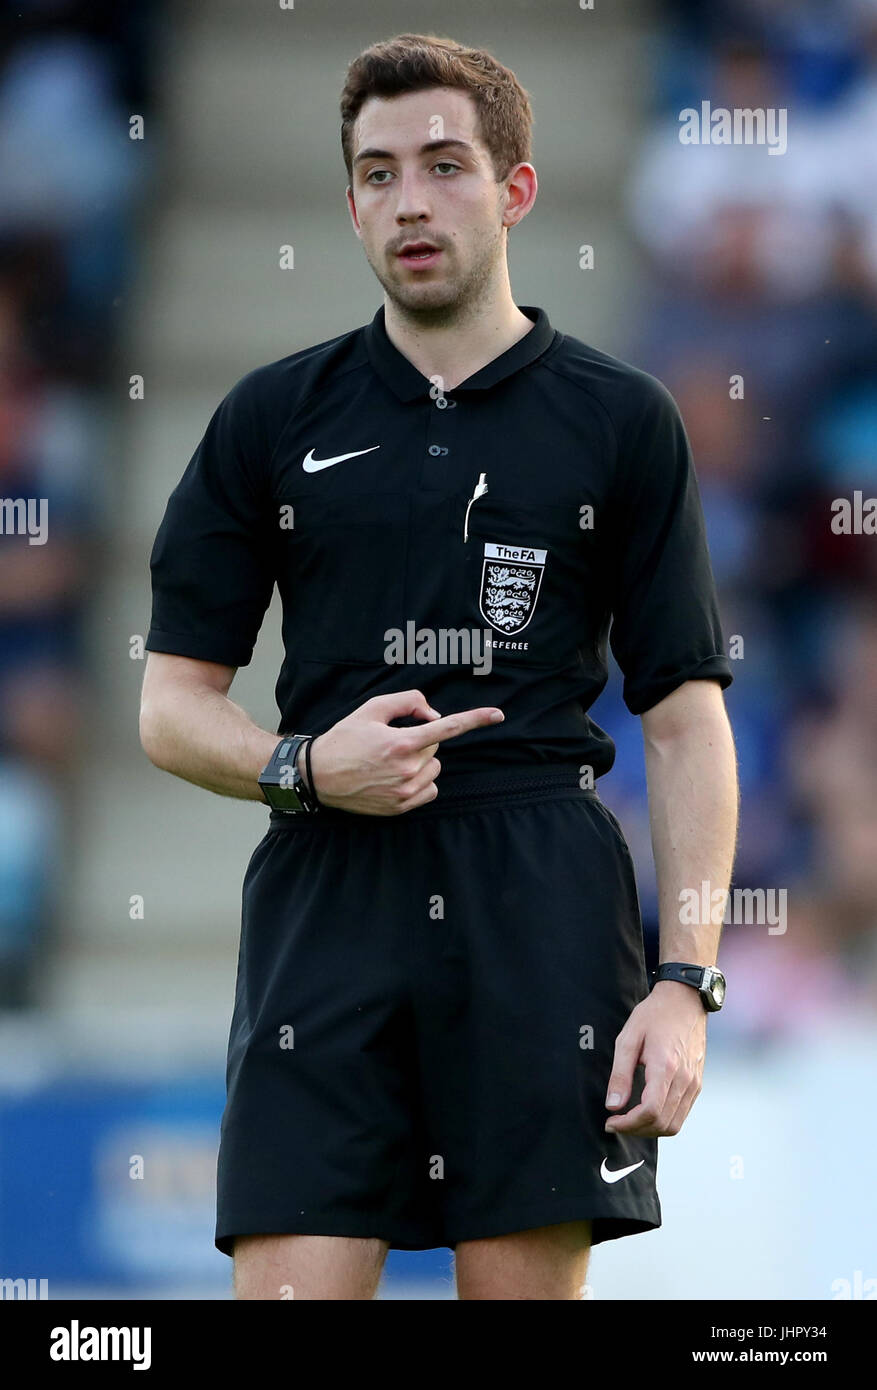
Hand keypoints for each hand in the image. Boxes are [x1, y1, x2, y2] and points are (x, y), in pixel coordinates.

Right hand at [303, 689, 503, 815]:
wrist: (318, 775)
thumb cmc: (345, 739)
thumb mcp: (371, 709)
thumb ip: (407, 702)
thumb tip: (433, 715)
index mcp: (401, 742)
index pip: (446, 728)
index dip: (475, 719)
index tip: (498, 715)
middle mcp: (407, 769)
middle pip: (435, 748)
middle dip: (420, 742)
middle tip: (392, 743)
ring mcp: (405, 791)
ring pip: (434, 769)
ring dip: (421, 762)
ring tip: (390, 762)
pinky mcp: (401, 807)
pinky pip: (430, 790)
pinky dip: (420, 782)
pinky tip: (396, 778)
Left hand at [604, 981, 705, 1137]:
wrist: (685, 1001)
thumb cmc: (654, 1015)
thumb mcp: (629, 1038)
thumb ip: (620, 1074)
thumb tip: (613, 1105)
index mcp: (665, 1068)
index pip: (650, 1112)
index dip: (628, 1124)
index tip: (611, 1122)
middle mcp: (684, 1080)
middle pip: (662, 1124)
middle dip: (636, 1130)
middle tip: (617, 1123)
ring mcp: (694, 1083)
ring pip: (674, 1124)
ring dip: (650, 1129)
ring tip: (630, 1120)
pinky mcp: (697, 1083)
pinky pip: (682, 1113)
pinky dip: (664, 1120)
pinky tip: (647, 1111)